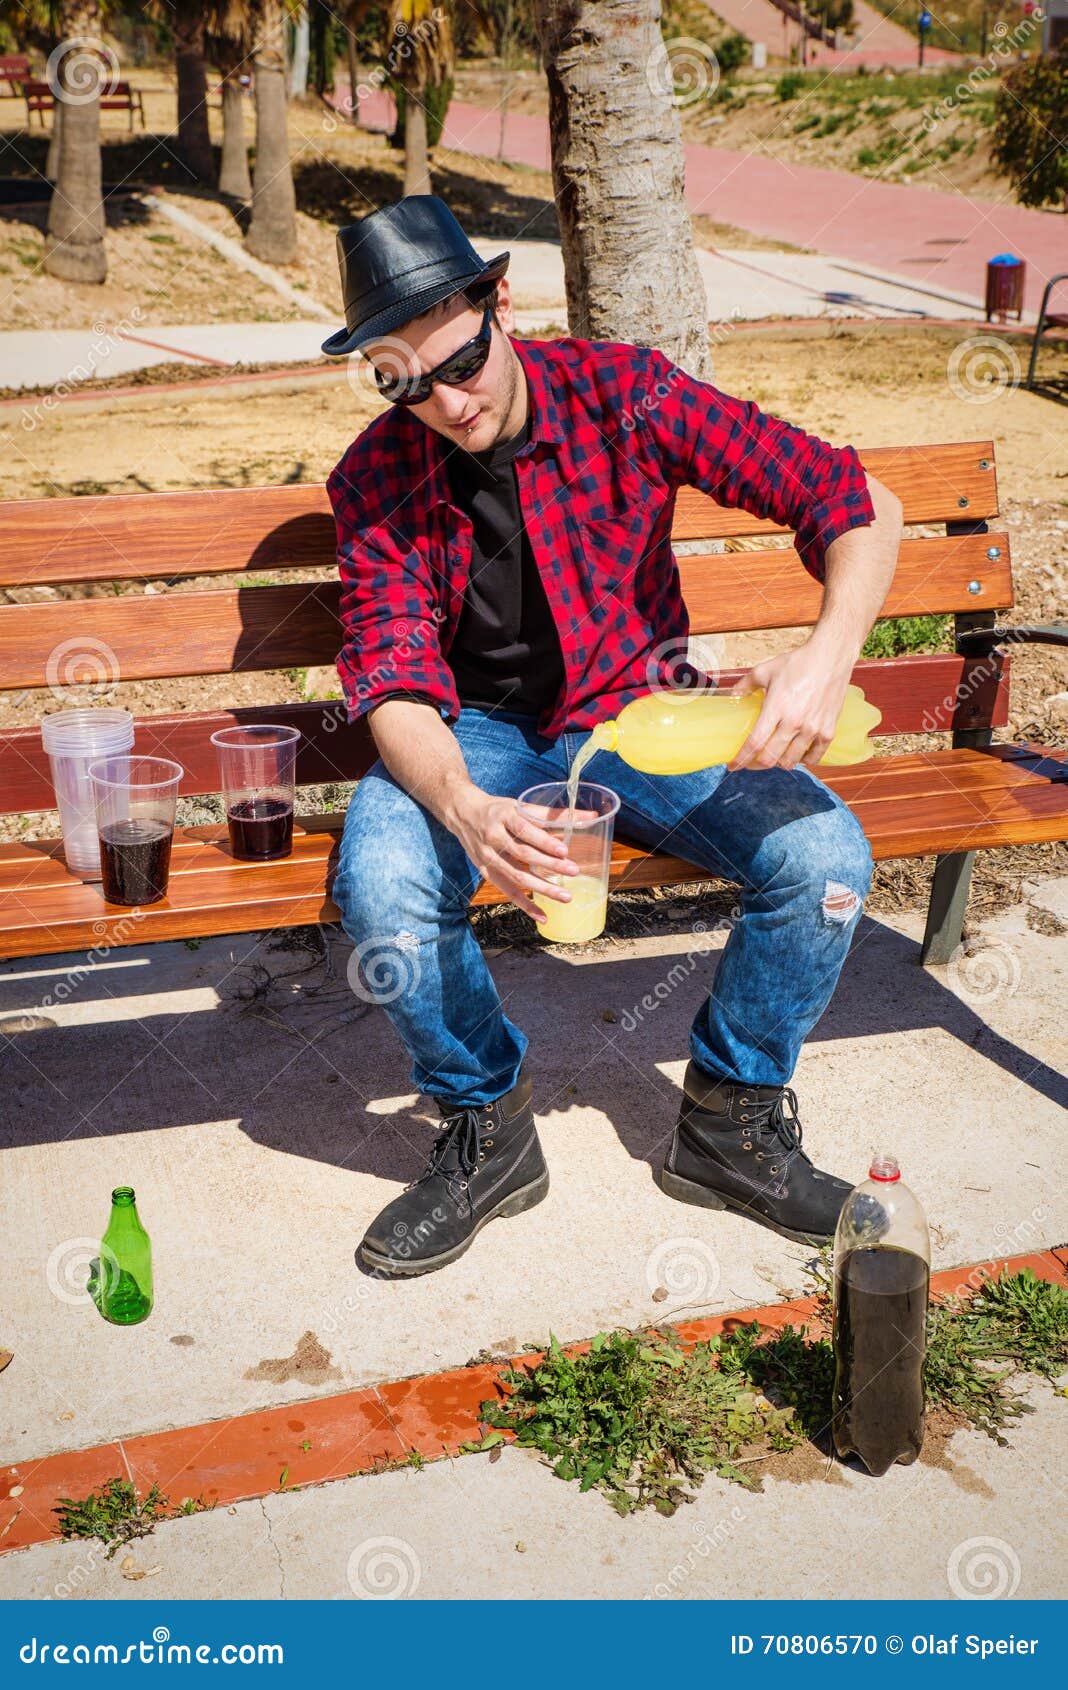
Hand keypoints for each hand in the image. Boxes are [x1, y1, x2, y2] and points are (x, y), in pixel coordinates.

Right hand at [448, 787, 579, 920]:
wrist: (462, 813)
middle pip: (523, 854)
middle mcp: (493, 837)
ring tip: (565, 896)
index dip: (544, 841)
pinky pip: (507, 891)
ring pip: (516, 876)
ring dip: (542, 887)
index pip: (525, 829)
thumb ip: (552, 814)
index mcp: (503, 816)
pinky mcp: (486, 871)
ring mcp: (488, 857)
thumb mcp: (519, 805)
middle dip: (549, 865)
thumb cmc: (497, 809)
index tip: (564, 850)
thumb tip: (591, 815)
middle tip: (573, 871)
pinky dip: (525, 905)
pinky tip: (542, 915)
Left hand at [727, 639, 852, 771]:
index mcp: (776, 708)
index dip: (741, 758)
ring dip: (779, 763)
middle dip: (756, 764)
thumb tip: (734, 696)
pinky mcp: (829, 731)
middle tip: (751, 762)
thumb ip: (746, 685)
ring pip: (790, 761)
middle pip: (770, 758)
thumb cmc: (798, 663)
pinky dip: (803, 760)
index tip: (733, 765)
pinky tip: (797, 754)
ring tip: (774, 756)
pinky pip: (814, 758)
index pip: (754, 743)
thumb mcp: (765, 670)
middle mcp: (794, 722)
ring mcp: (813, 729)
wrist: (831, 658)